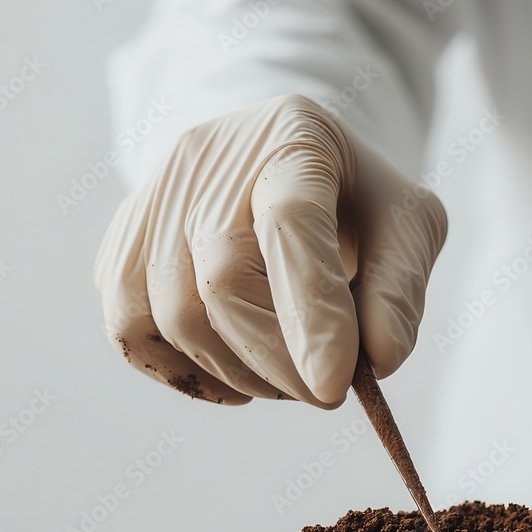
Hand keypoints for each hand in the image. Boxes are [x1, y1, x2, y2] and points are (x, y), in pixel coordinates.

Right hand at [94, 94, 446, 407]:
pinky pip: (129, 327)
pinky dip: (182, 372)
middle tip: (324, 393)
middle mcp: (210, 157)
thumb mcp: (407, 225)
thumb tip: (380, 358)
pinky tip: (231, 378)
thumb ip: (399, 288)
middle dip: (278, 361)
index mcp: (294, 138)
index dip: (310, 312)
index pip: (291, 224)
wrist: (280, 166)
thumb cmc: (352, 201)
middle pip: (221, 280)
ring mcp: (155, 196)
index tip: (333, 386)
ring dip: (237, 373)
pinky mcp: (124, 240)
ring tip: (285, 379)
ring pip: (174, 314)